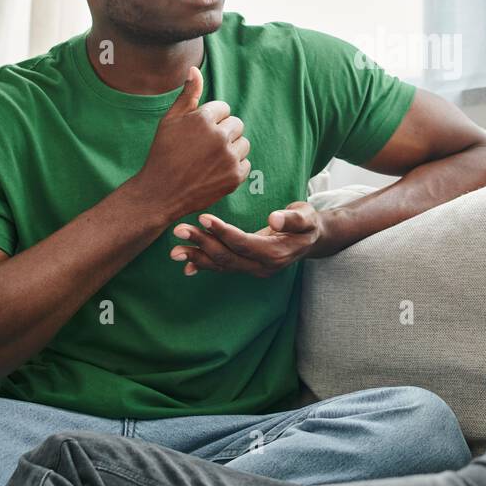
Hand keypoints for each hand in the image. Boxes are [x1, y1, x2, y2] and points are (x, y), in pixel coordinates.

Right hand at [130, 65, 250, 222]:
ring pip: (243, 143)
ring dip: (231, 149)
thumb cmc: (163, 153)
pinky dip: (234, 167)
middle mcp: (219, 136)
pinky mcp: (235, 177)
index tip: (197, 134)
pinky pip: (245, 164)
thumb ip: (187, 95)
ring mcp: (229, 157)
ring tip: (210, 159)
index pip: (223, 109)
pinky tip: (215, 172)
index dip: (210, 121)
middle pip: (236, 124)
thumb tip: (194, 69)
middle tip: (203, 147)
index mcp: (203, 118)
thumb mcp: (170, 121)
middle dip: (223, 132)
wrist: (160, 192)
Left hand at [170, 201, 324, 277]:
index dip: (223, 232)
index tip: (203, 218)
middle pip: (227, 257)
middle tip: (180, 229)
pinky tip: (186, 265)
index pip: (243, 243)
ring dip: (197, 257)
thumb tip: (274, 219)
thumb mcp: (306, 216)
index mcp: (276, 253)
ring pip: (222, 266)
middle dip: (202, 244)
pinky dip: (204, 266)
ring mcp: (254, 269)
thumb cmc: (307, 224)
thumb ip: (293, 219)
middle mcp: (262, 266)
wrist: (310, 240)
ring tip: (174, 250)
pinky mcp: (247, 267)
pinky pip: (223, 269)